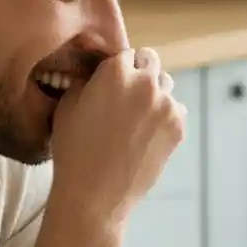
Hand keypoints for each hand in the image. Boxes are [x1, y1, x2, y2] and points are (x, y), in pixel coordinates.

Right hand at [49, 47, 186, 225]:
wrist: (95, 193)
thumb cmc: (74, 149)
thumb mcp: (68, 105)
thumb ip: (87, 80)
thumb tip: (98, 74)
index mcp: (115, 71)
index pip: (126, 54)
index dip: (119, 68)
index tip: (114, 82)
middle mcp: (145, 83)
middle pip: (151, 63)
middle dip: (140, 74)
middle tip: (128, 96)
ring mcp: (165, 105)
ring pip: (167, 86)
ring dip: (155, 94)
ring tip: (137, 117)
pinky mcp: (178, 127)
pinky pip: (177, 110)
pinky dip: (165, 117)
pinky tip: (148, 134)